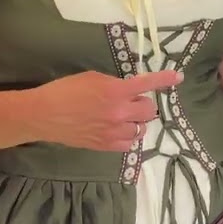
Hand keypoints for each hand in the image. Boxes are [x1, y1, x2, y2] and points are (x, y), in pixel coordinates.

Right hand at [30, 70, 181, 151]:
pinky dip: (129, 137)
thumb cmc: (65, 90)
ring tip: (124, 117)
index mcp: (116, 90)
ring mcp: (113, 131)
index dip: (165, 80)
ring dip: (136, 121)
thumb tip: (129, 91)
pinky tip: (120, 131)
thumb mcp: (94, 78)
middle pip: (148, 110)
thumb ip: (115, 84)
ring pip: (141, 128)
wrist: (43, 114)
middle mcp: (119, 112)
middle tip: (131, 102)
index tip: (178, 77)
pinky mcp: (105, 145)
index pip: (148, 84)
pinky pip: (129, 144)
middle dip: (143, 104)